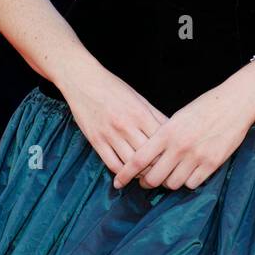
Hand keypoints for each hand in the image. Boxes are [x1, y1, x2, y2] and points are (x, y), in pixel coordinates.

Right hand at [60, 60, 169, 178]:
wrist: (83, 81)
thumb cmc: (113, 88)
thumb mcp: (139, 98)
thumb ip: (155, 115)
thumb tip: (172, 131)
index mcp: (141, 114)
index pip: (161, 141)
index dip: (168, 153)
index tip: (171, 158)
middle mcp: (126, 126)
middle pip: (148, 156)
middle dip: (156, 166)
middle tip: (160, 171)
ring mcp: (110, 134)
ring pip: (130, 164)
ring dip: (140, 172)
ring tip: (145, 174)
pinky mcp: (96, 141)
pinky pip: (112, 164)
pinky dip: (121, 173)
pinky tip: (126, 174)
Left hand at [111, 62, 254, 190]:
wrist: (235, 102)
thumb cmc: (205, 106)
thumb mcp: (178, 117)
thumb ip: (163, 136)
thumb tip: (148, 156)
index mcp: (167, 132)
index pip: (139, 159)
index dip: (126, 174)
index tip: (118, 182)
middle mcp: (180, 146)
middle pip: (154, 178)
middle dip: (147, 182)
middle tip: (147, 180)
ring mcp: (196, 157)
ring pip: (173, 183)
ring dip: (169, 182)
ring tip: (170, 174)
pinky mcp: (212, 163)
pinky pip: (192, 183)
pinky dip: (187, 181)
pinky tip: (188, 172)